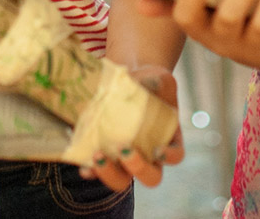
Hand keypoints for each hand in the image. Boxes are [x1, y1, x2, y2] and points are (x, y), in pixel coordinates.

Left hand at [81, 64, 184, 190]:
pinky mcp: (105, 156)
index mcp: (168, 138)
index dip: (169, 157)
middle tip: (123, 150)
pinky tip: (83, 166)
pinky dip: (90, 171)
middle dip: (137, 168)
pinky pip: (98, 172)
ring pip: (122, 180)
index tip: (157, 151)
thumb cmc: (149, 81)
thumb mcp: (158, 77)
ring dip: (110, 174)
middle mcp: (149, 155)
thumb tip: (141, 84)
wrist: (129, 80)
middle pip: (151, 177)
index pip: (176, 155)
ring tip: (97, 156)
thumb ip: (156, 82)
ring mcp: (125, 160)